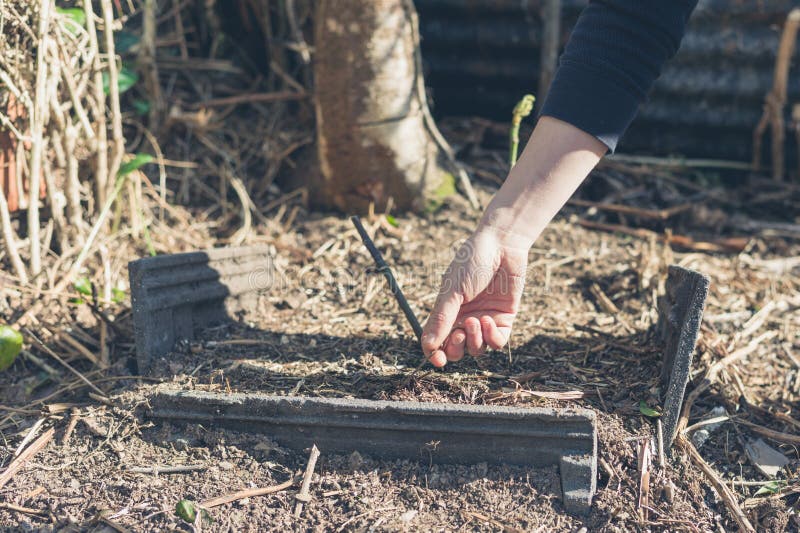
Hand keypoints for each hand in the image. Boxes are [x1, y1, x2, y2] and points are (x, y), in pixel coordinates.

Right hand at [418, 117, 605, 366]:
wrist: (502, 245)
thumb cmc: (472, 262)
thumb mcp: (452, 291)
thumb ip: (441, 319)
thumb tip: (427, 346)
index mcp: (447, 312)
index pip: (438, 341)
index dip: (436, 355)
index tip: (437, 361)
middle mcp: (465, 319)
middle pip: (457, 350)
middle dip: (456, 349)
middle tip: (459, 334)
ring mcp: (485, 320)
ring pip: (478, 349)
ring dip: (475, 341)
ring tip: (476, 321)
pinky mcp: (505, 318)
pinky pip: (497, 341)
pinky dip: (492, 338)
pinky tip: (488, 321)